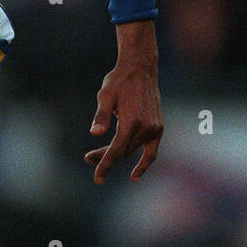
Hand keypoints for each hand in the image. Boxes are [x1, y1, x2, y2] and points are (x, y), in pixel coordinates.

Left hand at [84, 20, 162, 183]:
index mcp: (132, 122)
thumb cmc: (119, 80)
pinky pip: (152, 151)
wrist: (141, 68)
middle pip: (122, 152)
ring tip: (95, 155)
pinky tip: (135, 176)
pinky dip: (144, 163)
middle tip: (87, 158)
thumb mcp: (105, 95)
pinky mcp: (158, 127)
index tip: (98, 178)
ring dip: (116, 154)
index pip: (116, 151)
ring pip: (132, 150)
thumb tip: (95, 133)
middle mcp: (145, 128)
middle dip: (105, 157)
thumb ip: (101, 115)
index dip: (105, 165)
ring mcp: (154, 128)